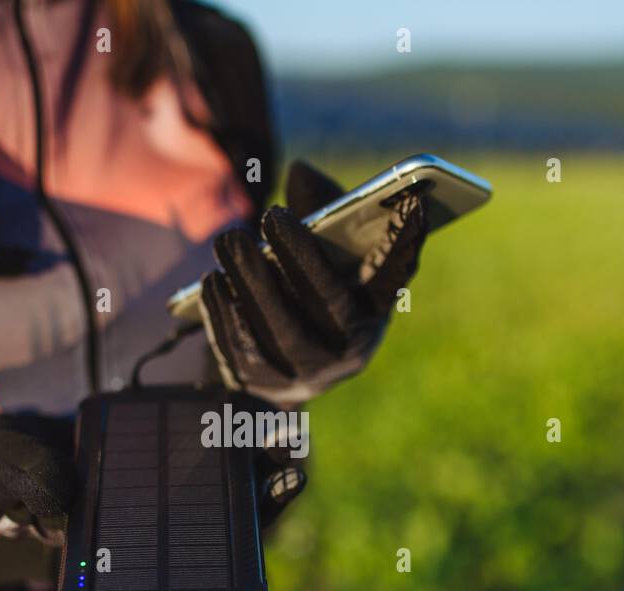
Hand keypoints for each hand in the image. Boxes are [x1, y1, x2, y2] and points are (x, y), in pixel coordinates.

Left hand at [200, 160, 427, 403]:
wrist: (275, 363)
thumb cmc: (306, 287)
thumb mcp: (322, 250)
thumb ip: (321, 208)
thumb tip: (300, 172)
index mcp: (374, 310)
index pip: (397, 276)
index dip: (407, 242)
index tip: (412, 202)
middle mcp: (349, 350)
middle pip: (329, 306)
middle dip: (301, 259)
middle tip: (272, 215)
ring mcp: (307, 374)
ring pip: (282, 331)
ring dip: (253, 282)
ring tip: (229, 239)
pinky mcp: (265, 385)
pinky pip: (244, 351)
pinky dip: (225, 313)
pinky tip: (212, 281)